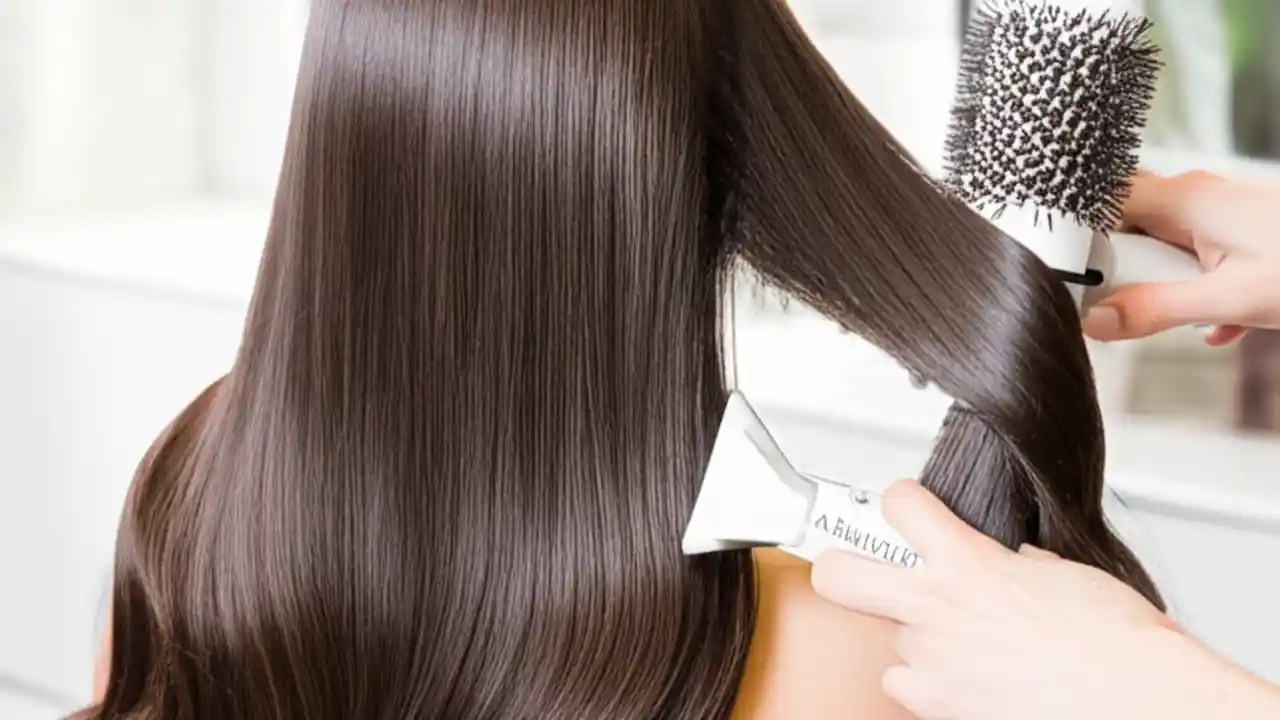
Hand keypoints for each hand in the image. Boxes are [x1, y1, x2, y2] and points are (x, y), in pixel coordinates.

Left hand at [811, 480, 1279, 719]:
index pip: (898, 505)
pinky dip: (926, 685)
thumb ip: (1013, 564)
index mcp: (968, 562)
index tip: (902, 509)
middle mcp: (937, 607)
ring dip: (918, 639)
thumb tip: (1007, 565)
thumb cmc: (1113, 641)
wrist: (1134, 699)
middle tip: (851, 566)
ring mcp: (931, 659)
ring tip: (964, 646)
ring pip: (890, 639)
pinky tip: (962, 680)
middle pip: (838, 574)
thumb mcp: (1061, 574)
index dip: (899, 503)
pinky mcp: (937, 704)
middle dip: (838, 565)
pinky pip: (905, 686)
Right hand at [1083, 171, 1279, 344]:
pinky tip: (1211, 323)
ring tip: (1167, 313)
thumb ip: (1157, 309)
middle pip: (1123, 221)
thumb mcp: (1232, 298)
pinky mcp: (1235, 232)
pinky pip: (1188, 256)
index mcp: (1187, 199)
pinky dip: (1189, 289)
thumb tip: (1097, 319)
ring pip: (1155, 241)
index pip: (1102, 198)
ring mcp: (1217, 213)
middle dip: (1112, 263)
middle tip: (1109, 299)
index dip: (1074, 231)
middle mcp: (1197, 197)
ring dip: (1153, 280)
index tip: (1068, 272)